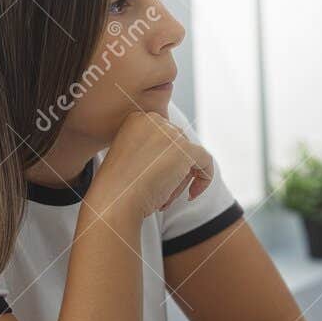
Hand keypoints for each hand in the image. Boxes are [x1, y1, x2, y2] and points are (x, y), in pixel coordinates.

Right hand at [86, 111, 213, 221]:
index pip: (165, 137)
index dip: (162, 162)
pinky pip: (206, 161)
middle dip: (171, 172)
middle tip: (156, 194)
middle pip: (179, 146)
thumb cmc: (119, 188)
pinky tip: (192, 195)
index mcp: (138, 119)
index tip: (151, 180)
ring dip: (179, 181)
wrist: (115, 201)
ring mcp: (170, 134)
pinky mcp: (185, 150)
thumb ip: (153, 150)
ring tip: (161, 199)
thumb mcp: (132, 159)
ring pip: (189, 157)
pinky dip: (204, 179)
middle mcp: (155, 120)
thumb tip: (182, 156)